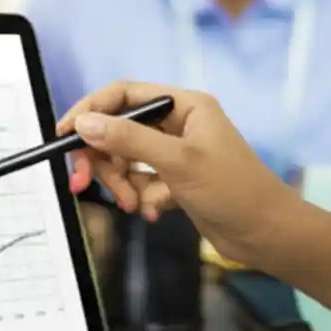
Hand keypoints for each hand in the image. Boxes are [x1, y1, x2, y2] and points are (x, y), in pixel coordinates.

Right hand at [58, 81, 299, 267]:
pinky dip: (140, 198)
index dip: (90, 111)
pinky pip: (140, 183)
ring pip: (126, 161)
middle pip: (118, 131)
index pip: (123, 95)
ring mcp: (176, 154)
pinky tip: (154, 212)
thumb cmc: (233, 190)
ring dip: (123, 184)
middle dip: (103, 159)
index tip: (64, 134)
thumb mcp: (177, 161)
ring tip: (134, 205)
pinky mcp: (175, 181)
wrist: (267, 235)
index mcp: (184, 105)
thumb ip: (129, 140)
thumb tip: (85, 124)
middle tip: (84, 182)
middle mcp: (178, 124)